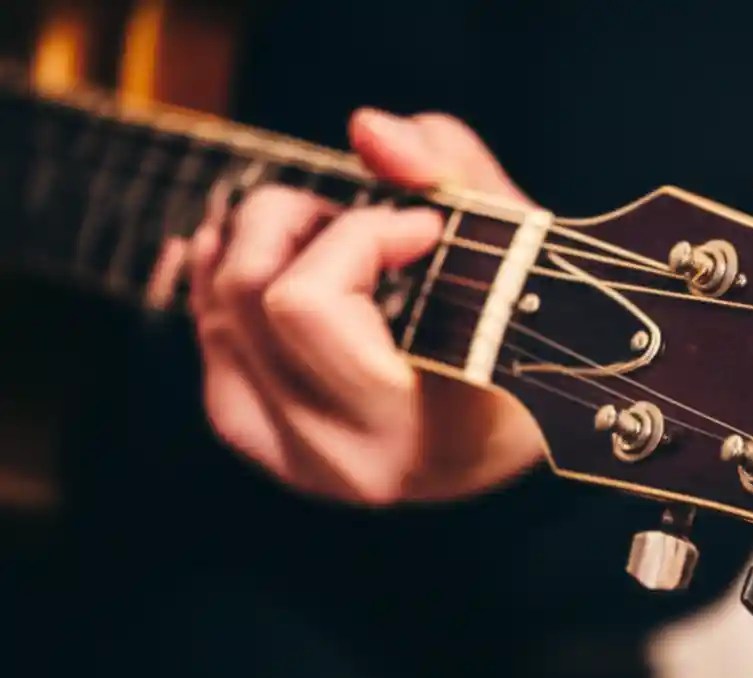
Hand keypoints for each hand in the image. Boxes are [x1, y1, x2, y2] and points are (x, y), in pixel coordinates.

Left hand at [187, 109, 543, 504]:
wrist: (523, 420)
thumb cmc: (535, 329)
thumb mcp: (518, 245)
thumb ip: (453, 172)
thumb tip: (366, 129)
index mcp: (416, 433)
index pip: (308, 304)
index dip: (361, 231)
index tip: (424, 226)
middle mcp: (345, 462)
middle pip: (251, 299)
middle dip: (295, 222)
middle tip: (358, 218)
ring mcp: (298, 465)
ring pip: (216, 318)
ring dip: (258, 245)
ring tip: (326, 235)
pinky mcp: (267, 447)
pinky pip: (210, 349)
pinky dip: (218, 283)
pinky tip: (252, 250)